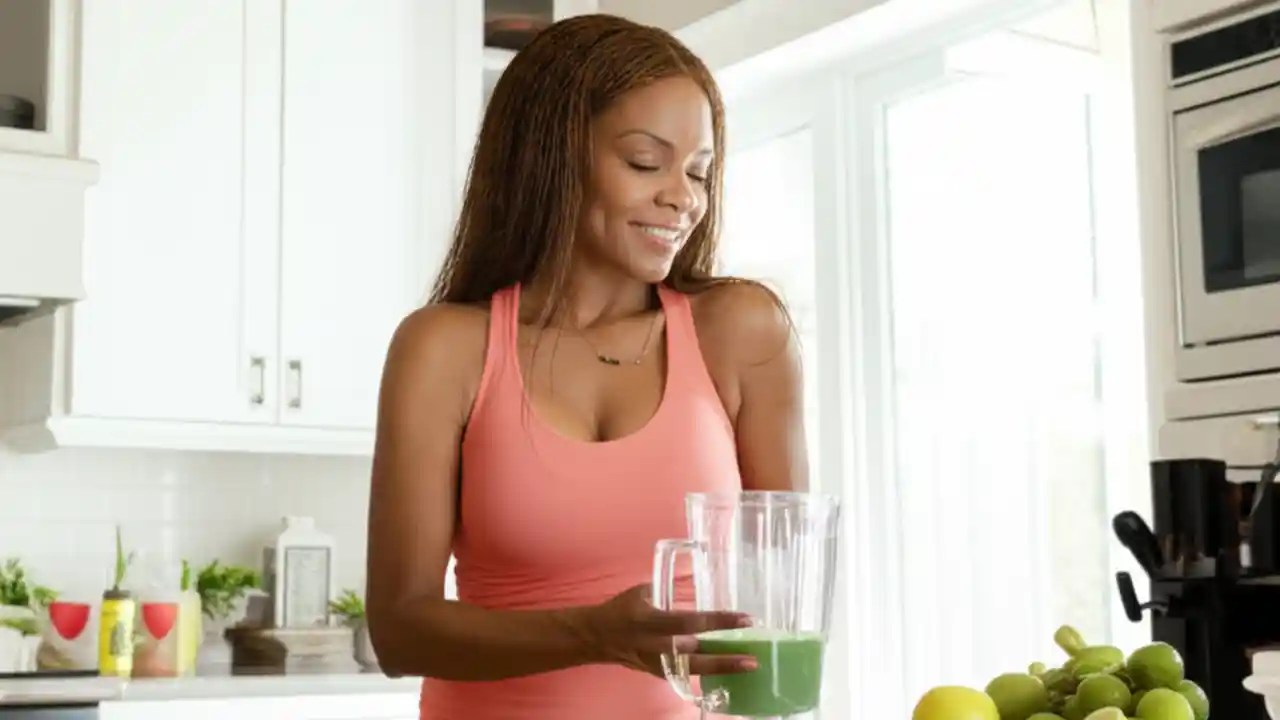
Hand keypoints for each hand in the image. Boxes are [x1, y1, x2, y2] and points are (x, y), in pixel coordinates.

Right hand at [578, 584, 758, 677]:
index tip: (745, 619)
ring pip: (696, 671)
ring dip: (723, 669)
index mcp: (651, 621)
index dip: (719, 621)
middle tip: (753, 657)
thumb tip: (696, 575)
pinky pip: (688, 675)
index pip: (691, 622)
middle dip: (727, 657)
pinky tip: (729, 670)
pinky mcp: (659, 674)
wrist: (596, 638)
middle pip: (697, 655)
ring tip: (748, 666)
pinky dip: (709, 673)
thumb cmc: (621, 608)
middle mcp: (657, 646)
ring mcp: (658, 664)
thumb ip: (669, 588)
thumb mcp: (643, 591)